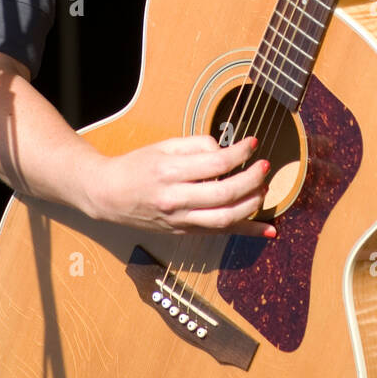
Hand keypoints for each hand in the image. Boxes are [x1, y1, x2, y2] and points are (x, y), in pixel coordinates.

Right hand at [84, 134, 273, 237]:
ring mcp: (180, 220)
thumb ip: (196, 145)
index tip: (252, 144)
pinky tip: (269, 230)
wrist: (108, 195)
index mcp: (169, 171)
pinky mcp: (184, 232)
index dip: (240, 153)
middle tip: (265, 167)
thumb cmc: (136, 166)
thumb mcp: (163, 146)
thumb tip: (225, 151)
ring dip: (252, 205)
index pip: (215, 164)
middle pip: (224, 194)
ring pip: (226, 219)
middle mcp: (175, 199)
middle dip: (252, 180)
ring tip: (264, 189)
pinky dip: (247, 232)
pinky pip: (221, 233)